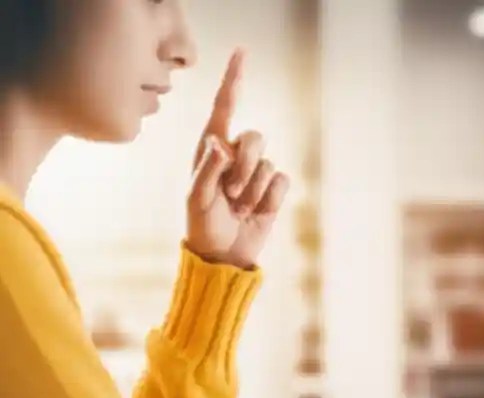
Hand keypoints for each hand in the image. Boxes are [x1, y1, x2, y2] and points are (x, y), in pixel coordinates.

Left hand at [186, 49, 289, 269]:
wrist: (224, 255)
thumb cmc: (202, 225)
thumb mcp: (197, 199)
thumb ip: (207, 169)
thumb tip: (220, 142)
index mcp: (210, 149)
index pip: (224, 108)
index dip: (234, 80)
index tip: (242, 52)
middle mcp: (234, 154)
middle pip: (254, 138)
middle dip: (245, 166)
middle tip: (231, 194)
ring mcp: (255, 172)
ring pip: (268, 163)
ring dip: (253, 190)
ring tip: (239, 207)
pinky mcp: (273, 189)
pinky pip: (282, 181)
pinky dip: (269, 199)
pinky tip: (256, 211)